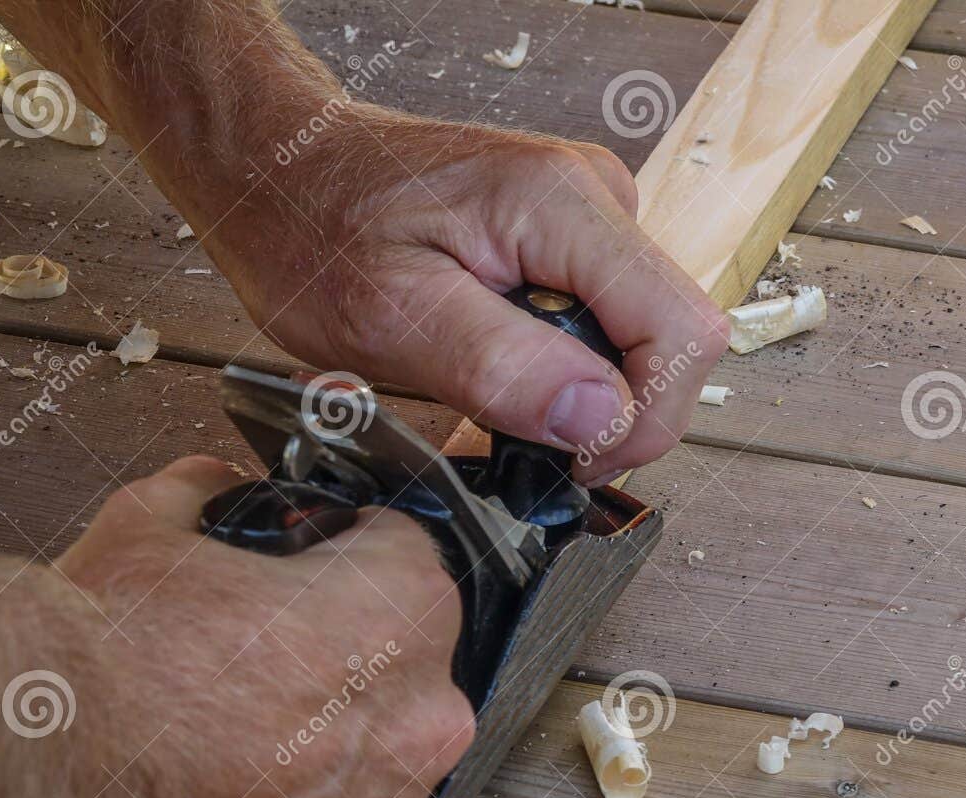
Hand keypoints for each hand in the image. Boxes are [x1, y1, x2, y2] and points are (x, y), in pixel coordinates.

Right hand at [42, 457, 472, 797]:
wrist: (40, 778)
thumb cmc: (103, 657)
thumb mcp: (149, 532)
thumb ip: (201, 499)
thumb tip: (206, 487)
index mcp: (404, 611)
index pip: (408, 561)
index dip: (350, 558)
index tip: (316, 571)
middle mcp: (423, 712)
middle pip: (406, 671)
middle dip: (347, 664)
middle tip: (267, 669)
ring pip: (385, 764)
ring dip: (333, 753)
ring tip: (241, 748)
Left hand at [198, 107, 728, 483]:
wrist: (281, 169)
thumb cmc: (313, 230)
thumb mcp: (388, 318)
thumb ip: (501, 366)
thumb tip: (600, 417)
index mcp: (562, 206)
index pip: (683, 332)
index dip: (646, 418)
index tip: (575, 460)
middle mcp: (596, 197)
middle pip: (677, 340)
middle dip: (615, 411)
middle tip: (526, 438)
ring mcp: (592, 215)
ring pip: (646, 340)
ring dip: (586, 391)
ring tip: (497, 385)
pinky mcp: (576, 238)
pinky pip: (612, 324)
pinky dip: (569, 366)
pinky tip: (505, 359)